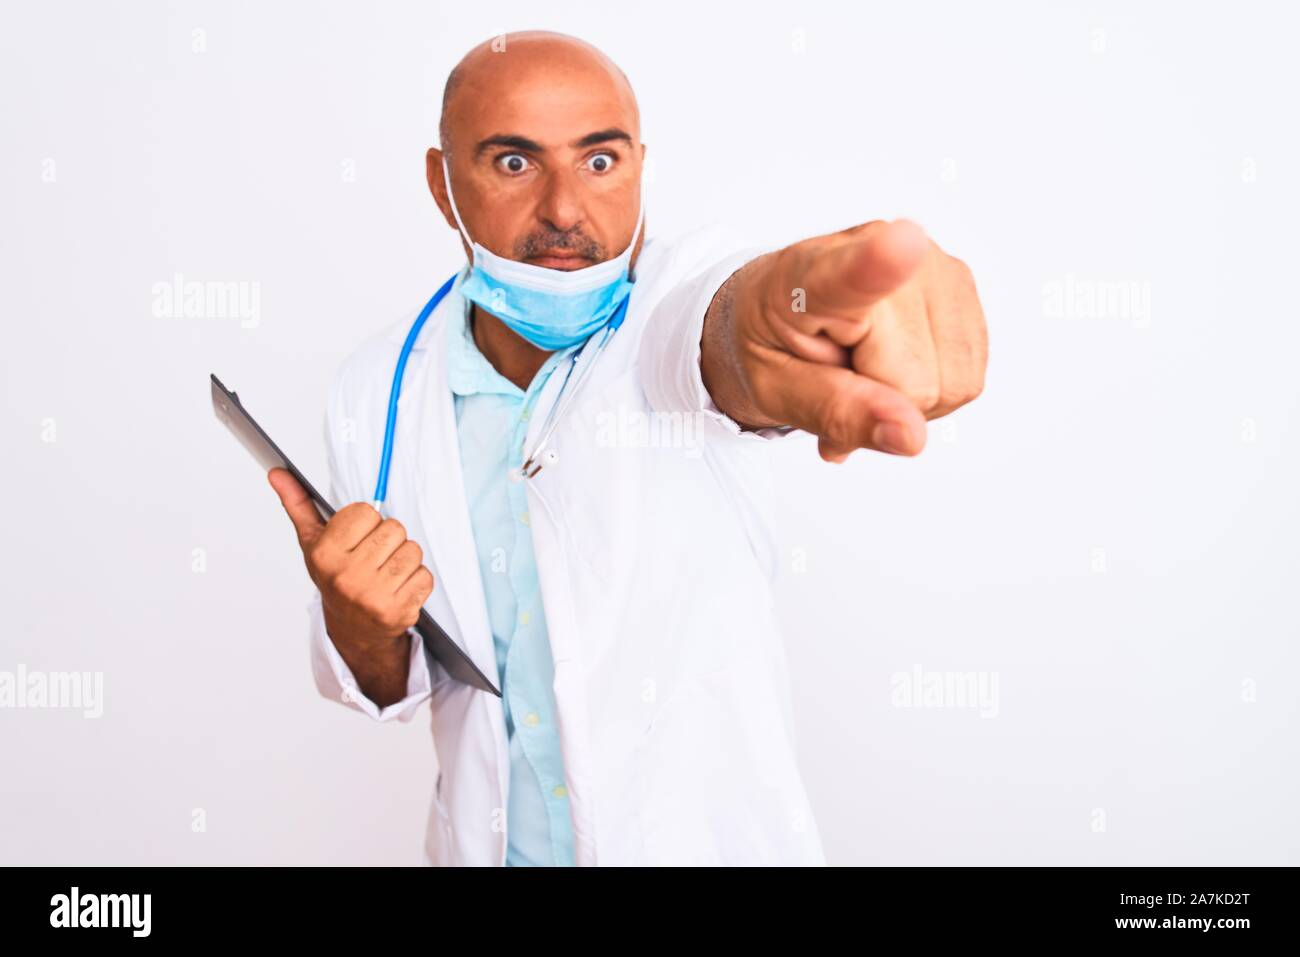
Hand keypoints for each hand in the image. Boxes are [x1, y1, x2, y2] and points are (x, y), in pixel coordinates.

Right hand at [268, 468, 433, 659]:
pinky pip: (425, 576)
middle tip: (374, 558)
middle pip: (394, 528)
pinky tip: (398, 590)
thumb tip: (277, 472)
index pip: (366, 511)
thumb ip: (299, 504)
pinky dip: (417, 581)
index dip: (366, 522)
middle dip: (388, 540)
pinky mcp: (398, 612)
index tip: (357, 539)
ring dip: (405, 560)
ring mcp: (373, 597)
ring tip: (386, 574)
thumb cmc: (335, 577)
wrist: (353, 628)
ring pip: (413, 550)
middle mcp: (346, 577)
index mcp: (325, 555)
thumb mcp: (313, 542)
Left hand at [702, 219, 986, 460]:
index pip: (854, 270)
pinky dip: (930, 389)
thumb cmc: (766, 342)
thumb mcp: (775, 391)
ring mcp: (931, 264)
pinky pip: (967, 378)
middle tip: (836, 386)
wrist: (774, 309)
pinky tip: (892, 364)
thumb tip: (911, 436)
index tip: (904, 243)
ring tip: (861, 371)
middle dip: (881, 405)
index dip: (883, 264)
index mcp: (810, 274)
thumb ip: (837, 412)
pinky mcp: (961, 285)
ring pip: (952, 383)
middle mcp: (881, 247)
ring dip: (909, 401)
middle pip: (918, 381)